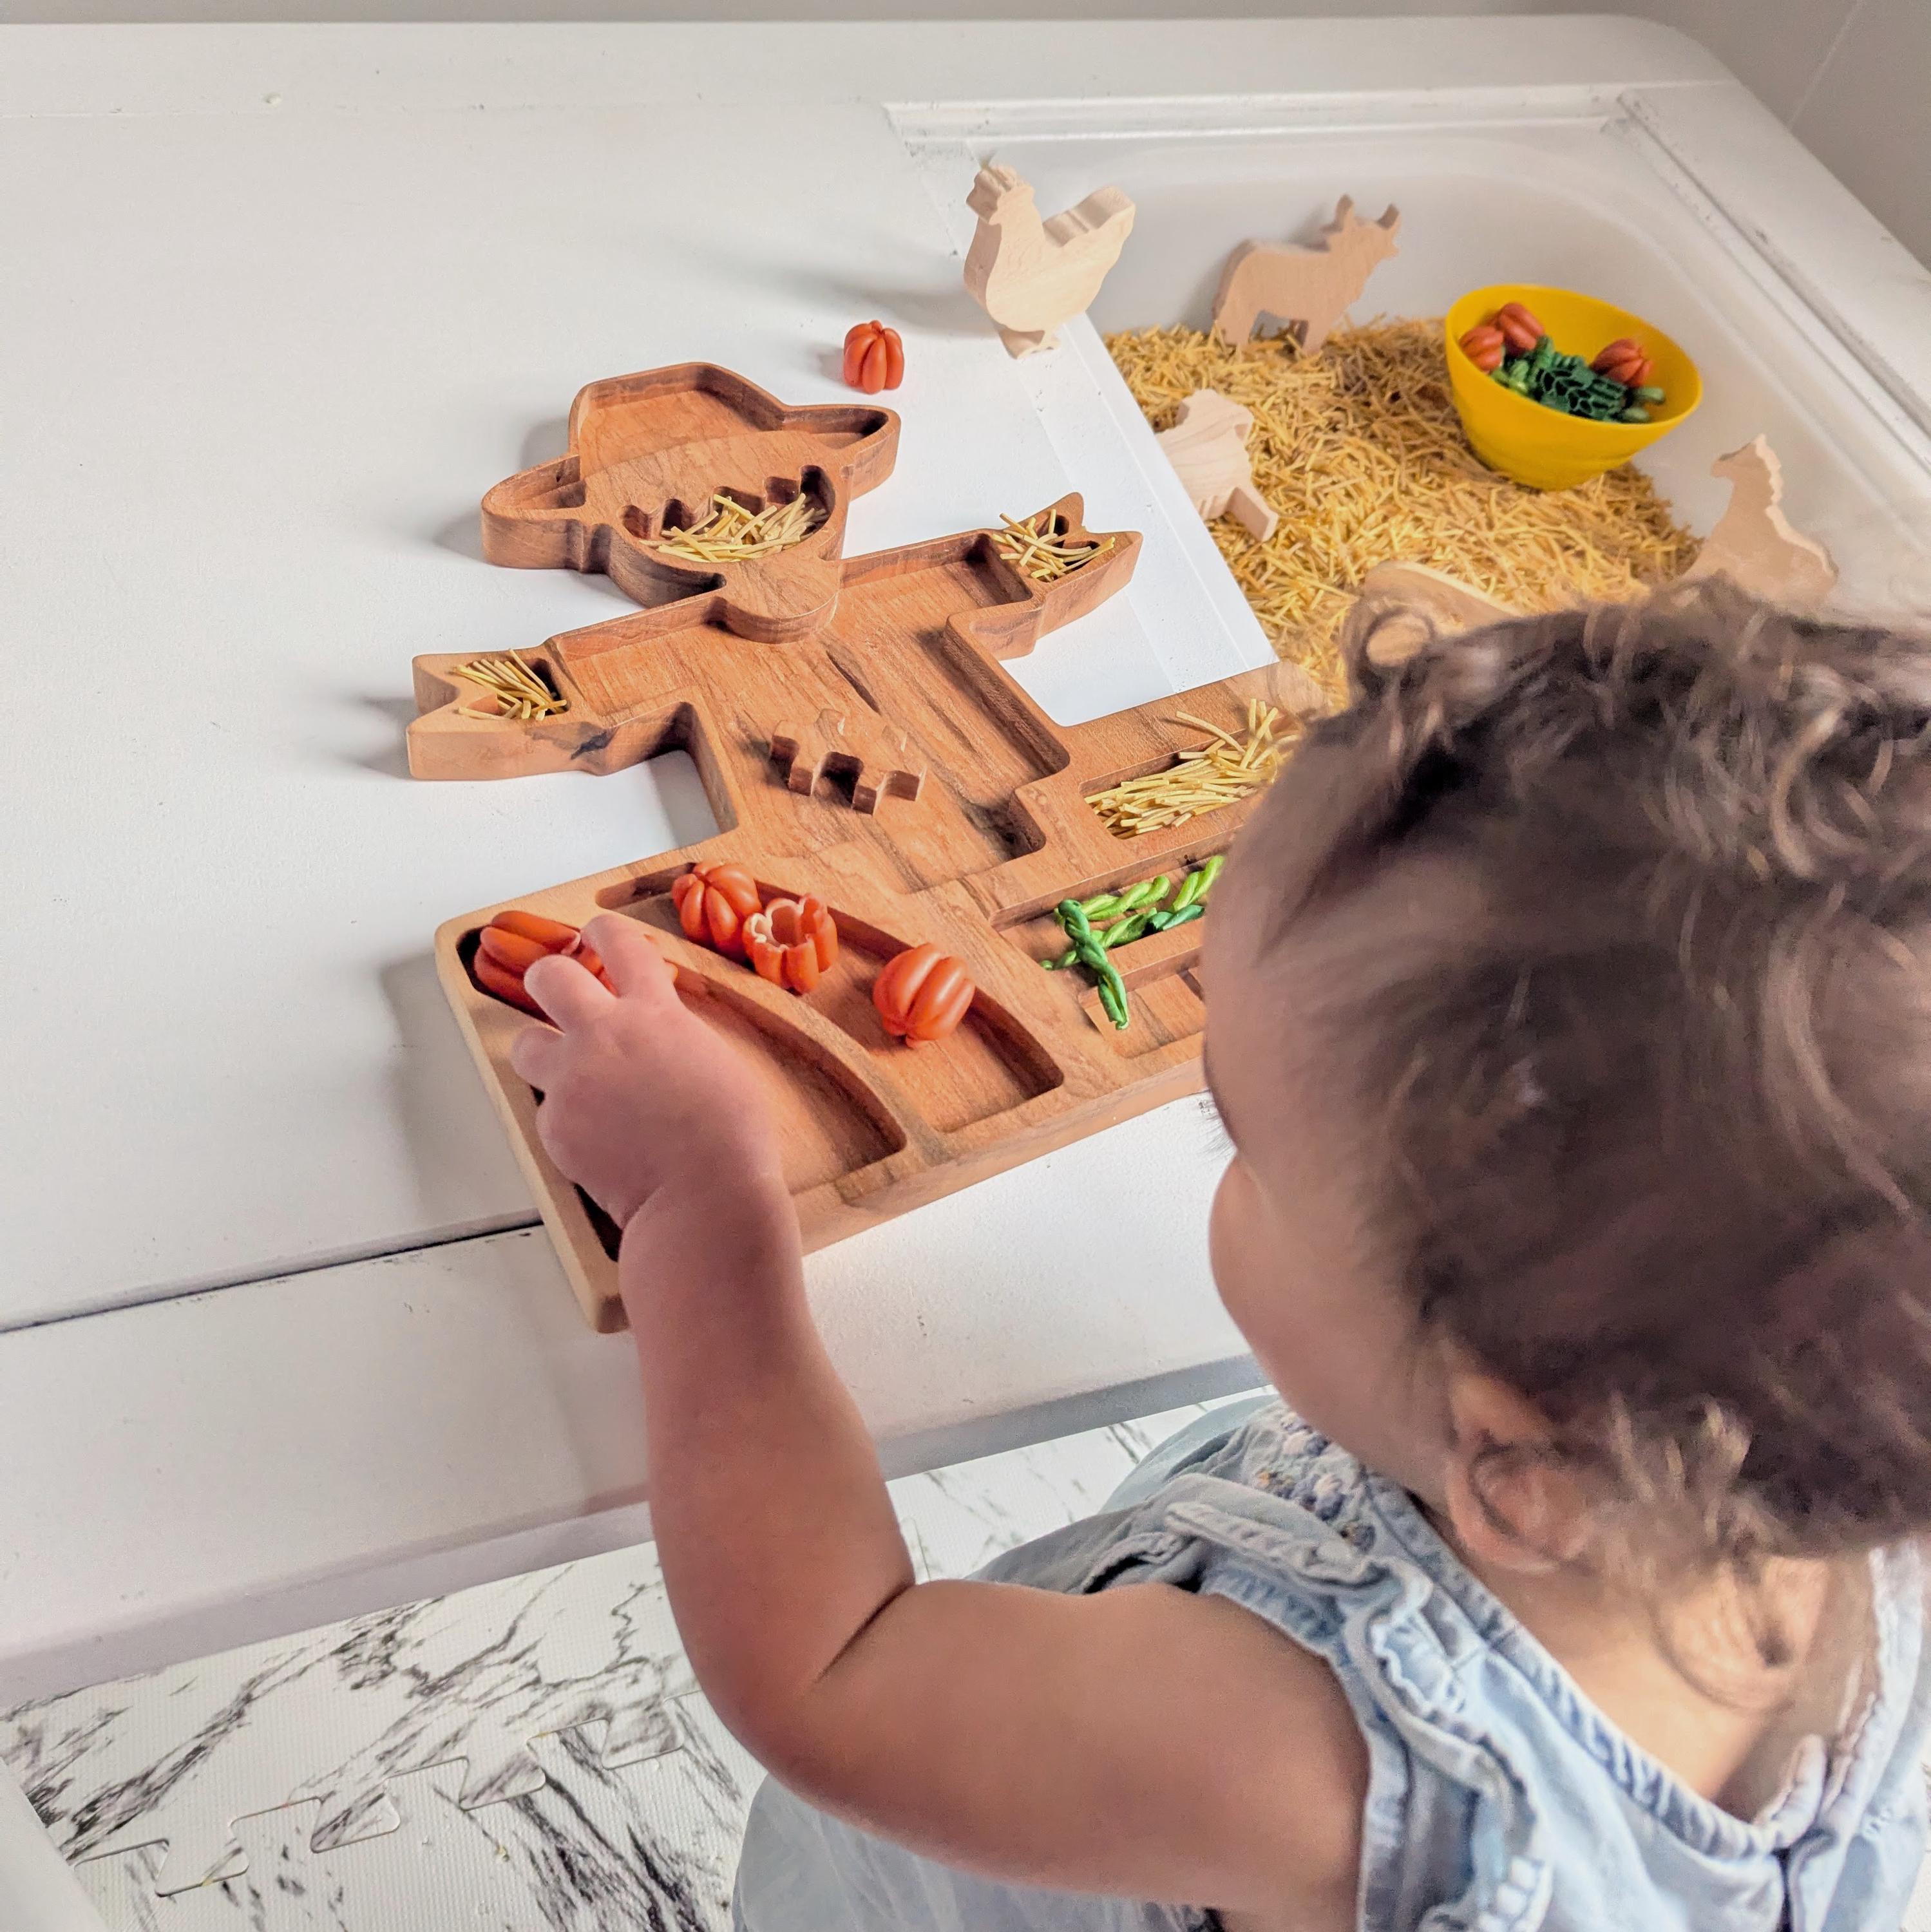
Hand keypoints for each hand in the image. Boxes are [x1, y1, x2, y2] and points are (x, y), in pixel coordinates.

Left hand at [508, 913, 783, 1231]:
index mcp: (655, 1013)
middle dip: (549, 978)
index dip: (603, 931)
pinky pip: (546, 1109)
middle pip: (549, 975)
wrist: (703, 1196)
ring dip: (542, 1053)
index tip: (597, 933)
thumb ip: (676, 1037)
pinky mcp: (554, 1124)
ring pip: (524, 1043)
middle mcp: (606, 1034)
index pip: (619, 943)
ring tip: (568, 1075)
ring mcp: (573, 1079)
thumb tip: (659, 1035)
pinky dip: (565, 1120)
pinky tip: (596, 1139)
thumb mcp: (718, 1063)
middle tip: (556, 990)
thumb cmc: (729, 1139)